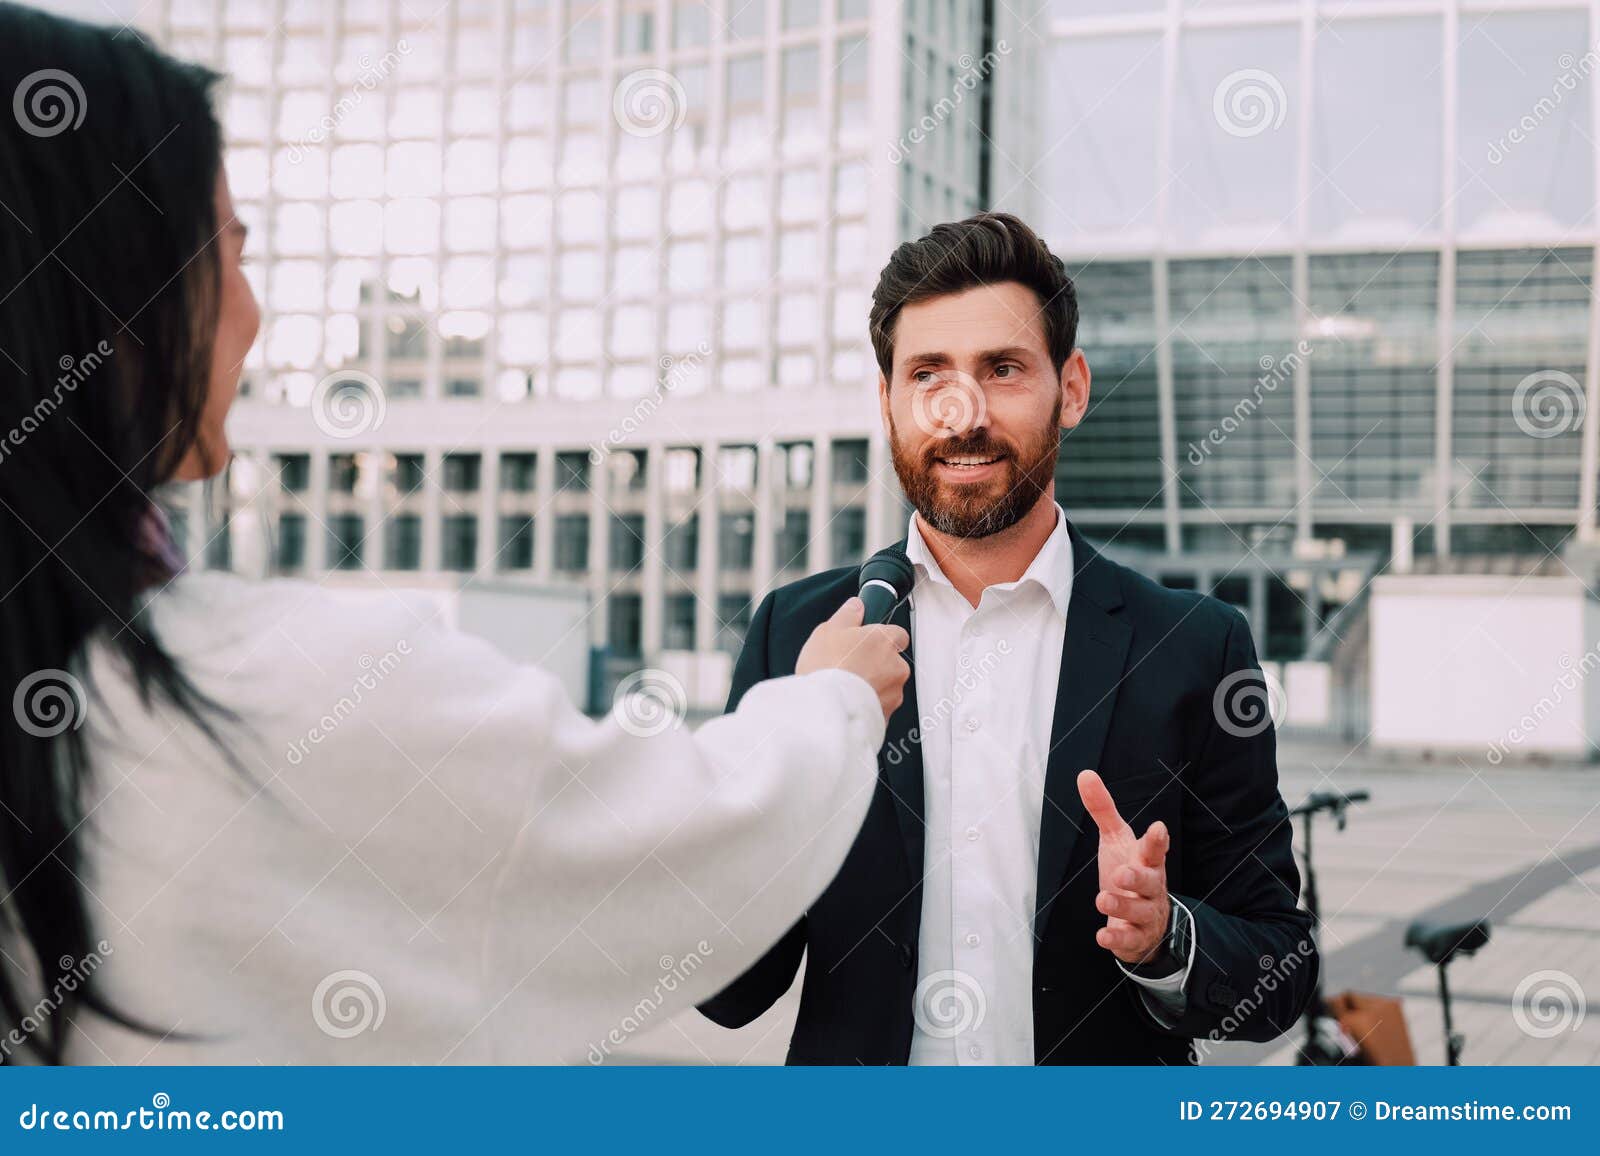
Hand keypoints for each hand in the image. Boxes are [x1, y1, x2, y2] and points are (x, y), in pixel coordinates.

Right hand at [796, 597, 910, 720]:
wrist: (825, 710)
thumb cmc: (825, 670)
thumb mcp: (827, 632)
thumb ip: (847, 616)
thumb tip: (856, 606)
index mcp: (884, 641)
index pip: (898, 634)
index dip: (882, 638)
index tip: (868, 642)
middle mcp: (895, 666)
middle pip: (893, 662)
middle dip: (877, 664)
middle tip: (851, 666)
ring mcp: (894, 693)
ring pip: (888, 686)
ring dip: (874, 686)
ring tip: (847, 687)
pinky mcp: (887, 716)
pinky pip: (880, 707)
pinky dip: (868, 705)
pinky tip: (849, 702)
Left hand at [1077, 769, 1170, 965]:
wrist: (1145, 921)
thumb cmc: (1130, 872)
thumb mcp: (1116, 840)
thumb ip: (1103, 809)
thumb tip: (1084, 774)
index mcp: (1147, 861)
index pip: (1154, 849)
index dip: (1157, 840)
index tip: (1158, 828)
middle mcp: (1151, 888)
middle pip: (1150, 882)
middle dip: (1137, 878)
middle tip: (1120, 874)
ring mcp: (1146, 914)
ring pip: (1139, 912)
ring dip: (1121, 906)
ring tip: (1102, 899)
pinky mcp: (1136, 938)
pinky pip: (1129, 940)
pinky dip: (1116, 939)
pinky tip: (1102, 936)